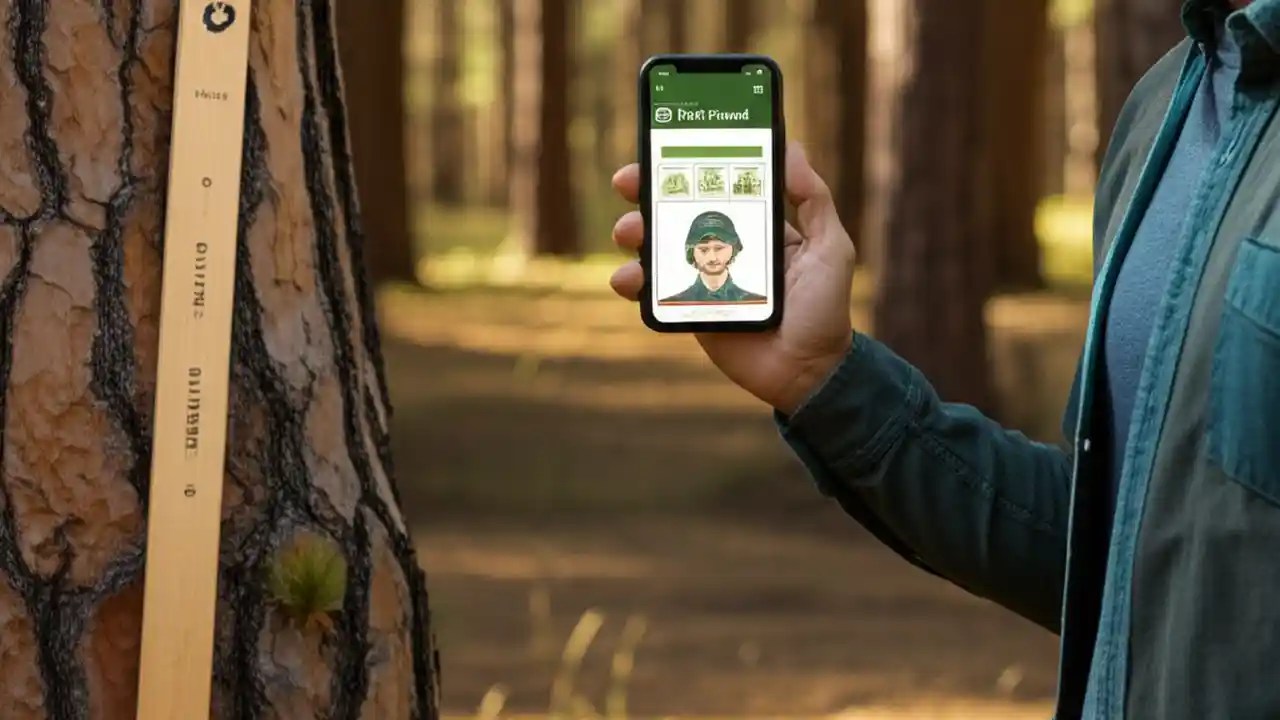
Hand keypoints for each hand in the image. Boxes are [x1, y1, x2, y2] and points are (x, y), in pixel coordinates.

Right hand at [609, 141, 856, 414]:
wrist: (809, 371)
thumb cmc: (825, 308)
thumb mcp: (831, 246)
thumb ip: (813, 199)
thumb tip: (793, 148)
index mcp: (752, 225)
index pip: (714, 186)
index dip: (687, 166)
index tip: (664, 148)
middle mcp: (721, 247)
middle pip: (675, 211)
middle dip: (646, 193)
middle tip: (629, 183)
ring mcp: (701, 279)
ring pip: (656, 248)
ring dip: (634, 233)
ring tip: (629, 232)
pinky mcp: (687, 310)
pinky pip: (652, 292)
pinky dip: (633, 282)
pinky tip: (629, 277)